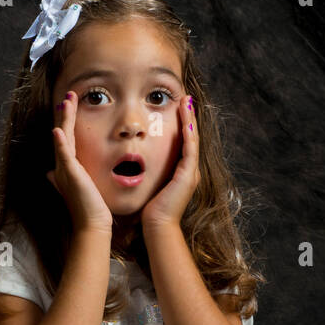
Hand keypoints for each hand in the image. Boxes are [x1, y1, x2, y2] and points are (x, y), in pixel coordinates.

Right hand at [46, 92, 113, 232]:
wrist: (92, 223)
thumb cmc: (89, 207)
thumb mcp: (78, 187)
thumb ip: (64, 178)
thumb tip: (48, 174)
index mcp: (66, 167)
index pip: (66, 138)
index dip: (67, 120)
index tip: (70, 104)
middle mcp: (62, 166)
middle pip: (63, 133)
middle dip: (66, 113)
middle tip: (70, 95)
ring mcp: (64, 170)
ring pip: (63, 138)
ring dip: (64, 119)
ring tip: (66, 102)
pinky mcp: (70, 175)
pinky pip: (63, 156)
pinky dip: (60, 143)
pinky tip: (57, 130)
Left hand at [140, 95, 199, 231]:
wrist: (157, 226)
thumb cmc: (149, 211)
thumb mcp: (148, 186)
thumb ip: (145, 172)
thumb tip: (132, 162)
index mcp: (182, 173)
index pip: (183, 142)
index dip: (181, 124)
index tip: (176, 107)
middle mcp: (190, 171)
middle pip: (191, 137)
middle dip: (188, 117)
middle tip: (185, 98)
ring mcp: (191, 172)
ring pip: (192, 139)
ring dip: (190, 119)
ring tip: (186, 101)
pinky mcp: (188, 175)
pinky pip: (190, 148)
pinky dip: (188, 132)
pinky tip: (185, 119)